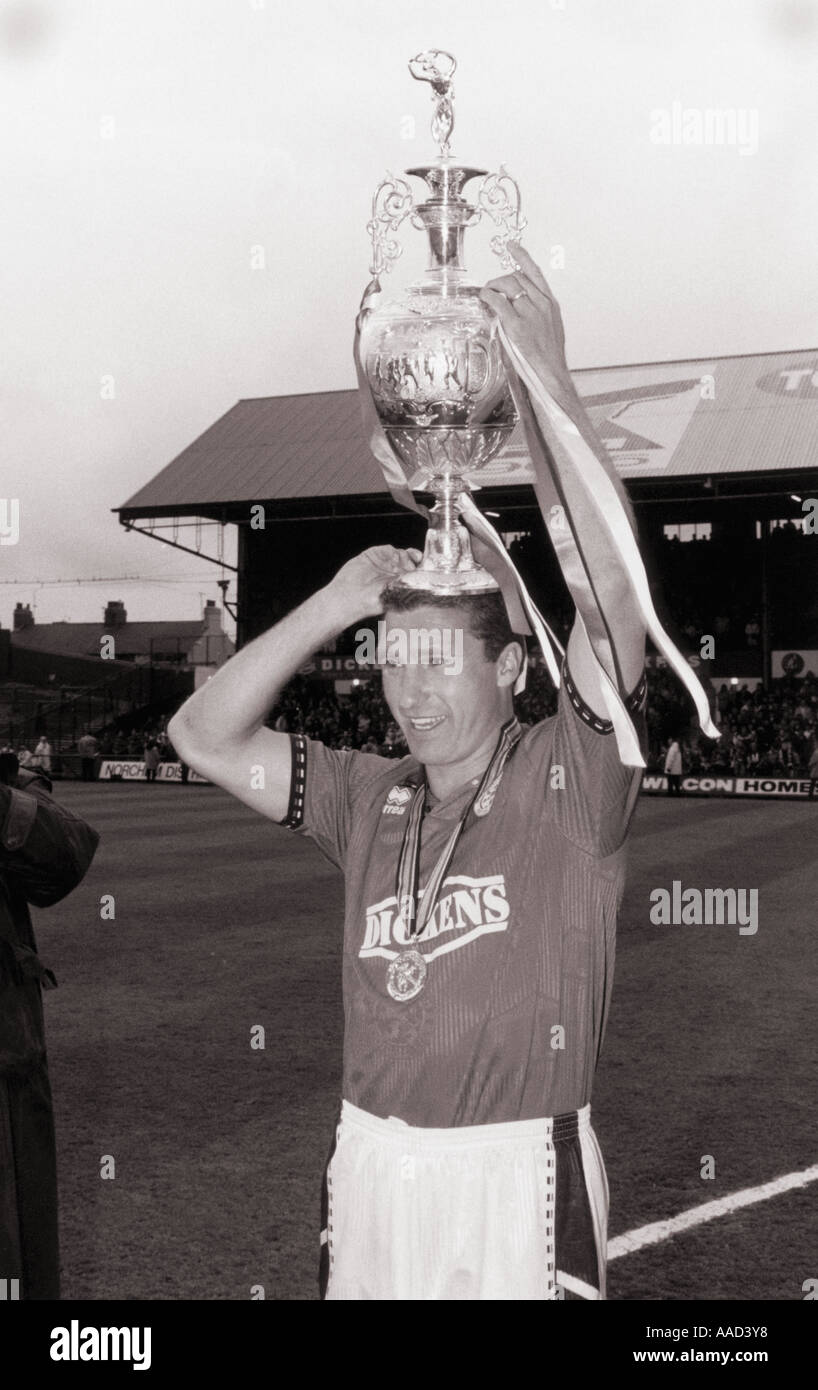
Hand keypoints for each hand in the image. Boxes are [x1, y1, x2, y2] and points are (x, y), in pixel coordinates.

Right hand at [327, 545, 422, 618]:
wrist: (348, 596)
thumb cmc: (370, 602)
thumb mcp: (395, 597)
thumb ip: (409, 588)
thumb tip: (427, 584)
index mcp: (401, 582)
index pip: (417, 571)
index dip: (424, 566)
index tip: (429, 565)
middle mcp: (394, 572)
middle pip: (411, 559)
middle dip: (417, 558)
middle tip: (419, 561)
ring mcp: (384, 562)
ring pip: (401, 553)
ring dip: (406, 556)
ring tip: (406, 565)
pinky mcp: (373, 555)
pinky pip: (388, 549)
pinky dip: (393, 551)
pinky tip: (394, 558)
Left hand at [479, 242, 571, 395]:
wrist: (552, 372)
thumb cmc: (550, 355)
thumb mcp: (551, 327)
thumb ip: (537, 313)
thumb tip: (519, 306)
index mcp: (550, 303)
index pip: (535, 273)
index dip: (522, 257)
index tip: (512, 247)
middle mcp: (541, 304)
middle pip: (517, 277)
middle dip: (501, 279)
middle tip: (492, 287)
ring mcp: (529, 313)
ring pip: (508, 285)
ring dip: (493, 286)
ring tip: (487, 294)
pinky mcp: (516, 324)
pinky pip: (498, 301)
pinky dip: (488, 296)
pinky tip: (483, 298)